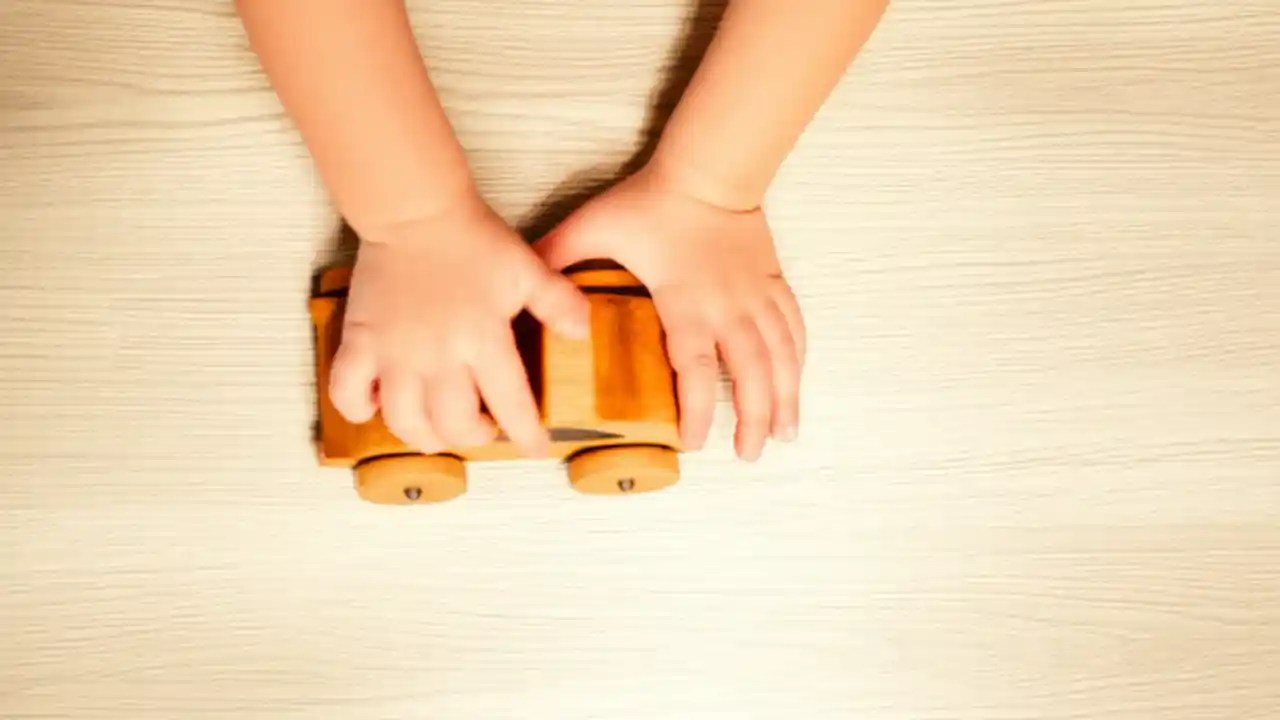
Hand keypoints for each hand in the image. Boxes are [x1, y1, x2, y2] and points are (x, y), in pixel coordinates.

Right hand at [332, 195, 589, 457]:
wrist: (416, 211)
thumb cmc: (473, 239)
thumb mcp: (527, 269)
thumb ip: (559, 302)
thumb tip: (582, 334)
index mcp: (482, 339)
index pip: (511, 406)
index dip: (526, 435)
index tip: (536, 450)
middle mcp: (436, 356)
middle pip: (454, 425)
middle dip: (475, 436)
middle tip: (483, 425)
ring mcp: (393, 353)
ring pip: (404, 422)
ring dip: (425, 435)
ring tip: (439, 424)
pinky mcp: (359, 342)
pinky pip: (347, 393)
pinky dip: (360, 409)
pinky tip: (379, 405)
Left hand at [533, 163, 805, 460]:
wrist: (708, 167)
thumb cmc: (653, 201)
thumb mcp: (595, 227)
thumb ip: (556, 259)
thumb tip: (518, 288)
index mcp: (686, 303)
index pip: (696, 369)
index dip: (698, 412)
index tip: (694, 443)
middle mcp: (728, 307)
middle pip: (751, 373)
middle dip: (753, 419)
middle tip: (747, 455)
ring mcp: (755, 295)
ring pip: (780, 355)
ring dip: (785, 397)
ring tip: (784, 434)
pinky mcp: (772, 281)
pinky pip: (793, 326)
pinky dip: (797, 358)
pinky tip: (795, 382)